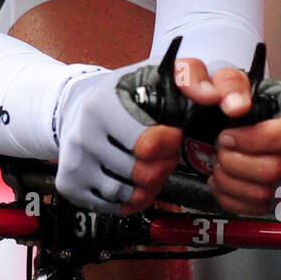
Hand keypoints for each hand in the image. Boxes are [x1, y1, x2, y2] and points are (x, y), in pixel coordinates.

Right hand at [54, 64, 183, 213]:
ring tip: (151, 167)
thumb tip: (210, 95)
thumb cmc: (123, 93)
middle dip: (161, 166)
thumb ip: (190, 75)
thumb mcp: (156, 72)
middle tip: (164, 155)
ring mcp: (75, 162)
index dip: (169, 143)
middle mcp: (83, 136)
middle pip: (140, 173)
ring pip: (126, 194)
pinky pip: (112, 207)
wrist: (78, 105)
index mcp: (103, 107)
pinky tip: (135, 182)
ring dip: (148, 186)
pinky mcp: (71, 184)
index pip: (146, 144)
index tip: (171, 134)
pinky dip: (130, 200)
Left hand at [176, 60, 280, 213]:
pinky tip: (222, 178)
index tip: (227, 135)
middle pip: (275, 169)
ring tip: (218, 163)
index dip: (254, 140)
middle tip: (219, 149)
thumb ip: (224, 82)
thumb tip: (235, 106)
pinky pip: (257, 209)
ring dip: (230, 181)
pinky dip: (231, 197)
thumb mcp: (219, 75)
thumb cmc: (227, 93)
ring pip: (265, 194)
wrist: (224, 114)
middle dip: (236, 163)